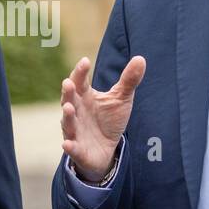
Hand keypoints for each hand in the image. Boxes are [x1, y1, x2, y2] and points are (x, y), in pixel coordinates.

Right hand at [60, 55, 146, 182]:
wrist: (107, 150)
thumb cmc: (109, 120)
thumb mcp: (121, 98)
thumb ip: (129, 80)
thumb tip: (141, 58)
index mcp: (84, 96)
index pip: (80, 81)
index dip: (80, 72)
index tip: (85, 61)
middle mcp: (76, 111)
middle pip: (69, 99)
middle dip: (68, 92)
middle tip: (68, 83)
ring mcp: (75, 130)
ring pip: (68, 122)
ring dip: (67, 116)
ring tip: (68, 107)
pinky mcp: (78, 150)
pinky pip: (72, 148)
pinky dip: (69, 146)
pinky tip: (67, 144)